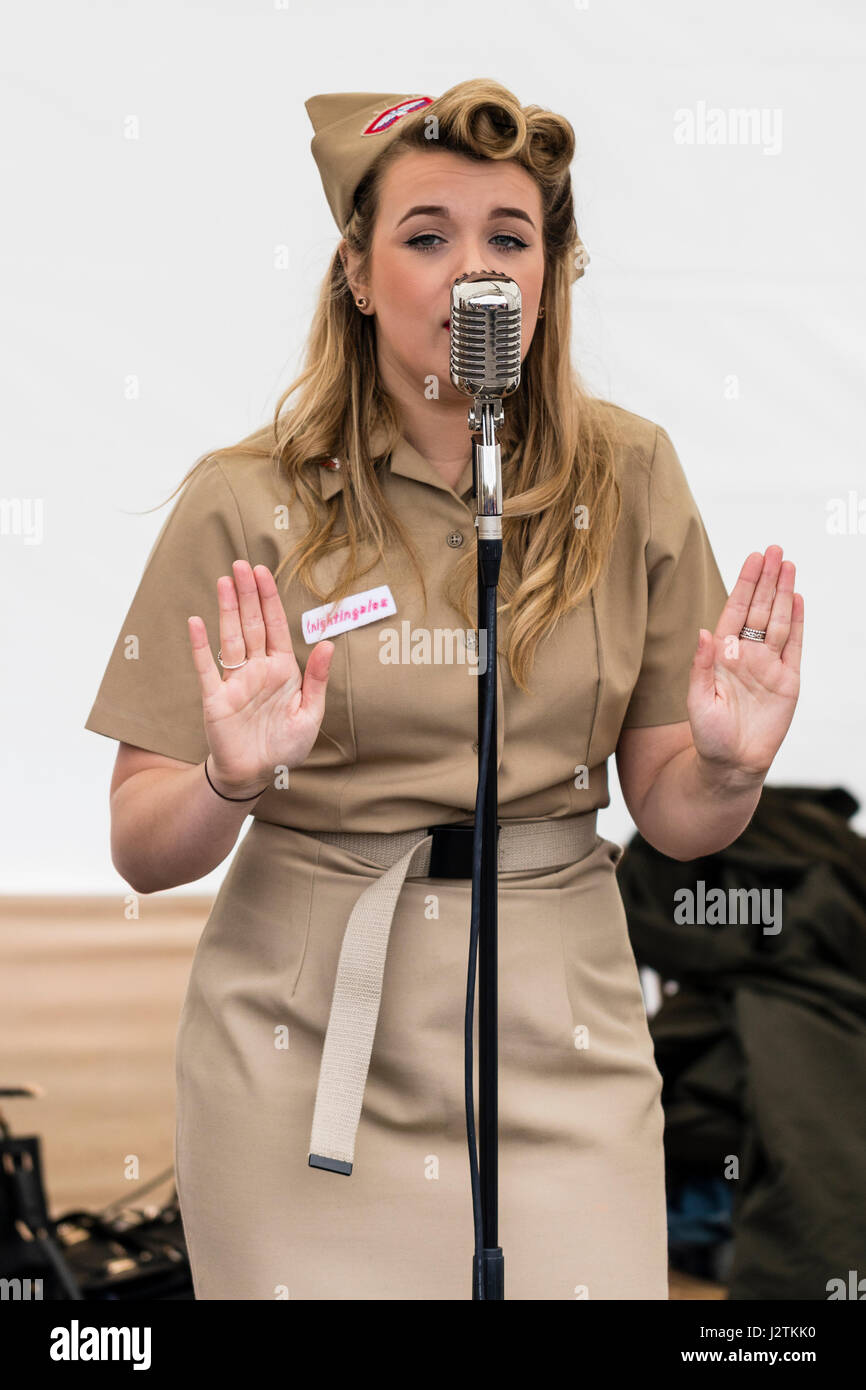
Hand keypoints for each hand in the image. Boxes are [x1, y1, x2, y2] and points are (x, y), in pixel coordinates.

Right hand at [187, 560, 334, 795]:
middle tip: (241, 564)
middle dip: (248, 594)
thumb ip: (317, 679)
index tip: (263, 572)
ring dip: (227, 610)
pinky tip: (196, 622)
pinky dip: (201, 646)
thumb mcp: (310, 714)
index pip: (274, 627)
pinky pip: (206, 668)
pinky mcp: (215, 698)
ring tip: (224, 581)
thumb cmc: (284, 746)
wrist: (256, 775)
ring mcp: (234, 682)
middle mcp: (257, 670)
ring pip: (231, 637)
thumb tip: (329, 643)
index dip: (269, 599)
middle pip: (251, 624)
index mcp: (282, 671)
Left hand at [687, 545, 802, 782]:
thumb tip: (705, 631)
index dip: (745, 584)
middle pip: (760, 608)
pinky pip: (795, 645)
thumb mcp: (697, 700)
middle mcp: (746, 655)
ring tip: (789, 565)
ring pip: (779, 621)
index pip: (736, 611)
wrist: (732, 765)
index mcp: (722, 655)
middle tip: (775, 549)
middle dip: (767, 579)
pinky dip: (798, 622)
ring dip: (784, 593)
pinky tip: (798, 599)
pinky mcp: (788, 681)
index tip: (754, 558)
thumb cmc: (708, 735)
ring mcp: (769, 666)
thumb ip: (701, 665)